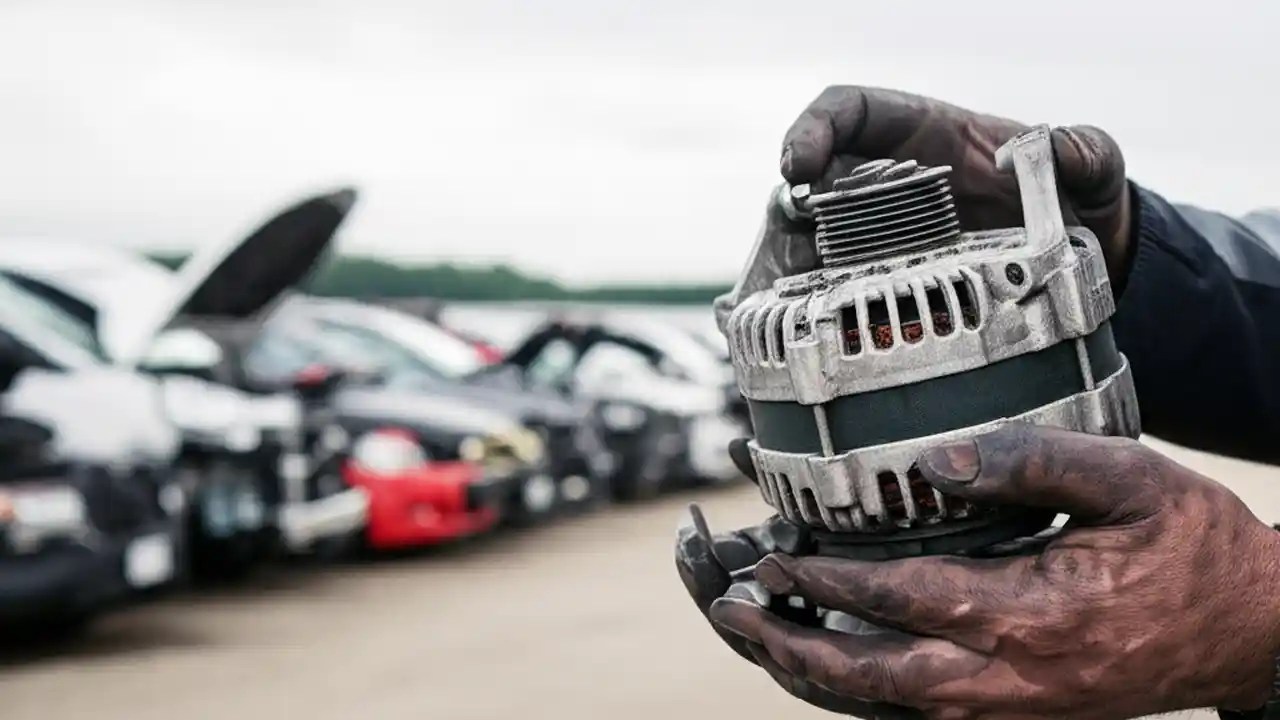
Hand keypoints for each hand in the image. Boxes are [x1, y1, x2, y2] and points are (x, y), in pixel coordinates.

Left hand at [707, 424, 1279, 719]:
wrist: (1251, 631)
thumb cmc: (1192, 549)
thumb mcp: (1127, 480)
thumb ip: (1027, 462)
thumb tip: (932, 461)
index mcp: (1034, 615)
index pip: (904, 601)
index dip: (830, 580)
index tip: (774, 560)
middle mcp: (1011, 678)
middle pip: (874, 676)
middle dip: (795, 646)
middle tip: (735, 614)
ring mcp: (1013, 709)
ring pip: (889, 708)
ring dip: (817, 677)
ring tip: (760, 640)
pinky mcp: (1019, 716)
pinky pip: (919, 715)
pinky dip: (862, 695)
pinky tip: (831, 666)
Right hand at [790, 86, 1130, 282]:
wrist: (1077, 263)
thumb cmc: (1073, 201)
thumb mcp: (1093, 167)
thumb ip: (1082, 150)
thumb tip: (1049, 145)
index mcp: (921, 134)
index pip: (848, 112)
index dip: (813, 129)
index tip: (800, 163)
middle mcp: (885, 182)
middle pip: (811, 182)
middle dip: (790, 208)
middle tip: (797, 241)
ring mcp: (875, 236)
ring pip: (805, 240)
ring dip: (788, 262)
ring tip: (789, 290)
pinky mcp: (877, 285)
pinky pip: (824, 291)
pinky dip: (803, 306)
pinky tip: (799, 324)